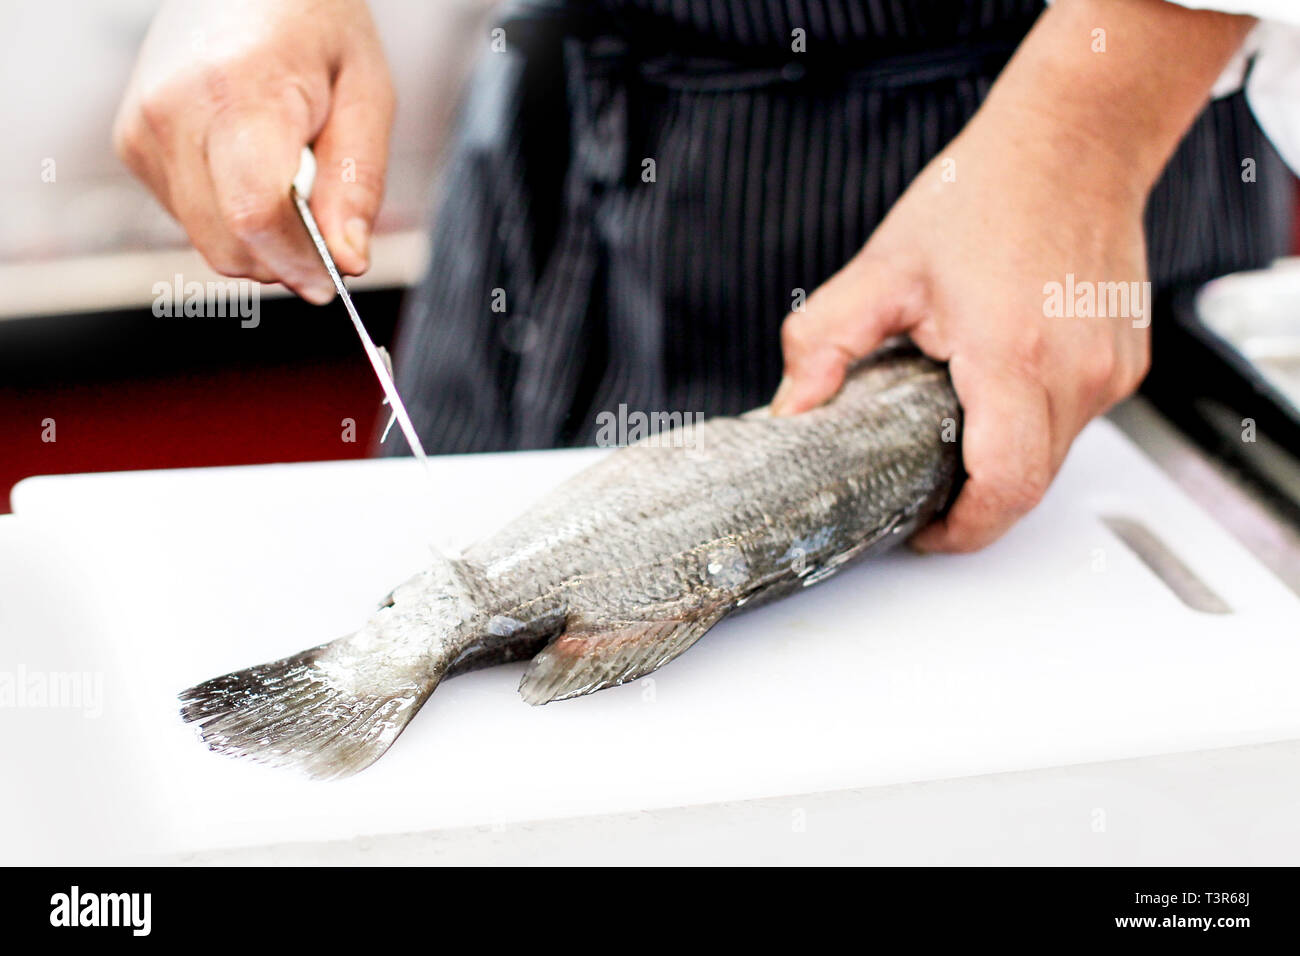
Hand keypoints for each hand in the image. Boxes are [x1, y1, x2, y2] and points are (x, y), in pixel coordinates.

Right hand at [113, 0, 394, 302]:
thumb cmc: (311, 21)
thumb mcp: (365, 92)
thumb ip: (358, 183)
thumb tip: (348, 261)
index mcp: (236, 93)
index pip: (256, 216)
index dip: (299, 263)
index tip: (334, 277)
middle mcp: (173, 113)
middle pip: (228, 245)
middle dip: (285, 258)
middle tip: (325, 229)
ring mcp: (142, 130)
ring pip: (209, 242)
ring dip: (260, 238)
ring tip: (288, 177)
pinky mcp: (132, 145)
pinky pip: (191, 219)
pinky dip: (231, 216)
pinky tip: (252, 167)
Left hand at [770, 0, 1253, 552]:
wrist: (1074, 142)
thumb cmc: (985, 194)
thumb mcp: (882, 269)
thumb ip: (822, 345)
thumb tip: (791, 411)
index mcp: (1013, 357)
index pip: (1003, 488)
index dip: (963, 530)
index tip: (928, 533)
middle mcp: (1077, 372)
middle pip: (1029, 485)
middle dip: (976, 502)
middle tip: (928, 492)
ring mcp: (1112, 368)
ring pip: (1056, 457)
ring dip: (1005, 459)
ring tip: (957, 418)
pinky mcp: (1128, 360)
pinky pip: (1077, 422)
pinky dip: (1034, 424)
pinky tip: (998, 382)